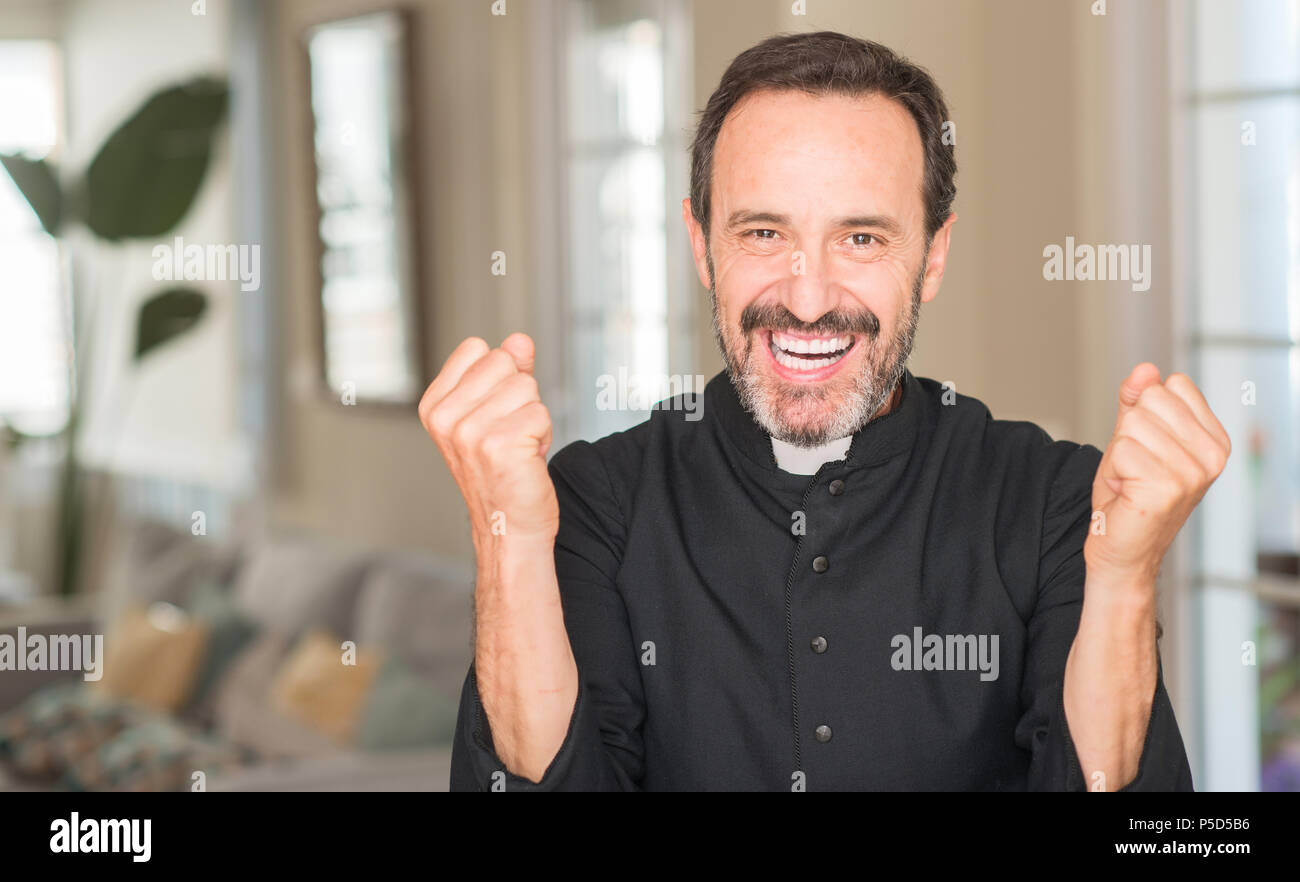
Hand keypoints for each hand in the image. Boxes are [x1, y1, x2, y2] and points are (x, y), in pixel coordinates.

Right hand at [418, 333, 558, 541]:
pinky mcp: (498, 445)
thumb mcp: (496, 413)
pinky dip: (543, 435)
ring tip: (518, 448)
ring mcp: (469, 432)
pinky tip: (526, 459)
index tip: (494, 414)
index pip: (478, 349)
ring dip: (533, 417)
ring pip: (526, 387)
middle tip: (510, 434)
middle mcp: (446, 418)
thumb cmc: (503, 473)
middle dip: (519, 395)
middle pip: (505, 363)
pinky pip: (540, 412)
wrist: (508, 528)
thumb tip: (519, 339)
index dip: (499, 377)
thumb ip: (506, 372)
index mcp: (435, 406)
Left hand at [1085, 363, 1230, 586]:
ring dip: (1118, 455)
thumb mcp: (1131, 439)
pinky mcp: (1167, 487)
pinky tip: (1126, 494)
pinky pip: (1121, 449)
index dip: (1144, 414)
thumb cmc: (1127, 497)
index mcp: (1214, 440)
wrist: (1121, 553)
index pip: (1170, 386)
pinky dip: (1113, 472)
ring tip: (1130, 483)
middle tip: (1133, 469)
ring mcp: (1193, 472)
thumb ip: (1136, 402)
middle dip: (1127, 434)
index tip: (1146, 450)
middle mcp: (1212, 456)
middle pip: (1149, 401)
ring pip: (1131, 425)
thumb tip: (1145, 369)